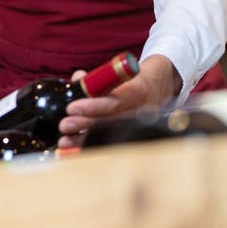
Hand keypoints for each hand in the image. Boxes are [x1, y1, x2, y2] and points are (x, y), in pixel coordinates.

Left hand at [57, 54, 181, 148]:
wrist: (162, 86)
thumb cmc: (138, 78)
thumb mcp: (121, 72)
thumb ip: (98, 77)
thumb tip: (77, 79)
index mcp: (138, 91)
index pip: (114, 101)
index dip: (93, 106)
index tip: (72, 108)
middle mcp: (141, 112)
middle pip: (111, 122)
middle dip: (84, 125)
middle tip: (64, 126)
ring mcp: (140, 126)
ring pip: (111, 137)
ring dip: (84, 142)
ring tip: (64, 143)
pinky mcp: (136, 137)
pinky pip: (112, 145)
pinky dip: (92, 150)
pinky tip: (73, 154)